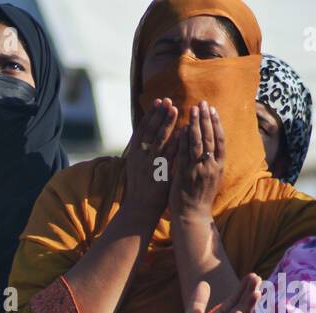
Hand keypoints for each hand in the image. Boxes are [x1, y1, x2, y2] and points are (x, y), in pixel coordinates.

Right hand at [122, 97, 179, 218]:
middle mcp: (140, 157)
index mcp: (133, 154)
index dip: (151, 115)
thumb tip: (147, 136)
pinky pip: (168, 155)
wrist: (139, 209)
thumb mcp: (136, 167)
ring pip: (158, 139)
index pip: (142, 129)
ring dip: (166, 123)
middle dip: (159, 114)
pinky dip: (174, 143)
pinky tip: (181, 132)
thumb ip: (142, 152)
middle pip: (150, 130)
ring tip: (175, 109)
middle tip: (167, 100)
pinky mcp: (159, 173)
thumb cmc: (140, 189)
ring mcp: (149, 165)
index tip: (158, 101)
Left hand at [169, 102, 224, 222]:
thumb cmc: (200, 197)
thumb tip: (210, 145)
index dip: (216, 123)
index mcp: (219, 166)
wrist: (192, 216)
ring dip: (195, 125)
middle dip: (206, 119)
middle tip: (202, 103)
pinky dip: (184, 141)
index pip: (220, 140)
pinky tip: (182, 129)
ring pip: (198, 144)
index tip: (213, 110)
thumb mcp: (212, 178)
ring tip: (193, 110)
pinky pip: (185, 155)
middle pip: (210, 138)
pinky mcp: (185, 175)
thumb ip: (211, 162)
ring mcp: (198, 170)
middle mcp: (211, 166)